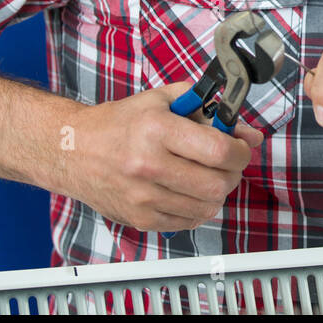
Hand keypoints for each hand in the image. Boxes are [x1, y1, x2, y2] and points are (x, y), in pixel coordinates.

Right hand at [64, 79, 262, 232]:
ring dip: (216, 193)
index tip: (240, 148)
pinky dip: (196, 209)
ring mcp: (143, 196)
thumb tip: (249, 134)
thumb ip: (210, 111)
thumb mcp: (164, 100)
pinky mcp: (139, 218)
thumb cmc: (120, 123)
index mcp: (157, 130)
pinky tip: (186, 191)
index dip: (241, 151)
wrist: (73, 150)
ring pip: (207, 207)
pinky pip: (188, 222)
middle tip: (226, 163)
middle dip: (232, 173)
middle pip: (218, 184)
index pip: (220, 151)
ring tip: (204, 176)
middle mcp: (149, 165)